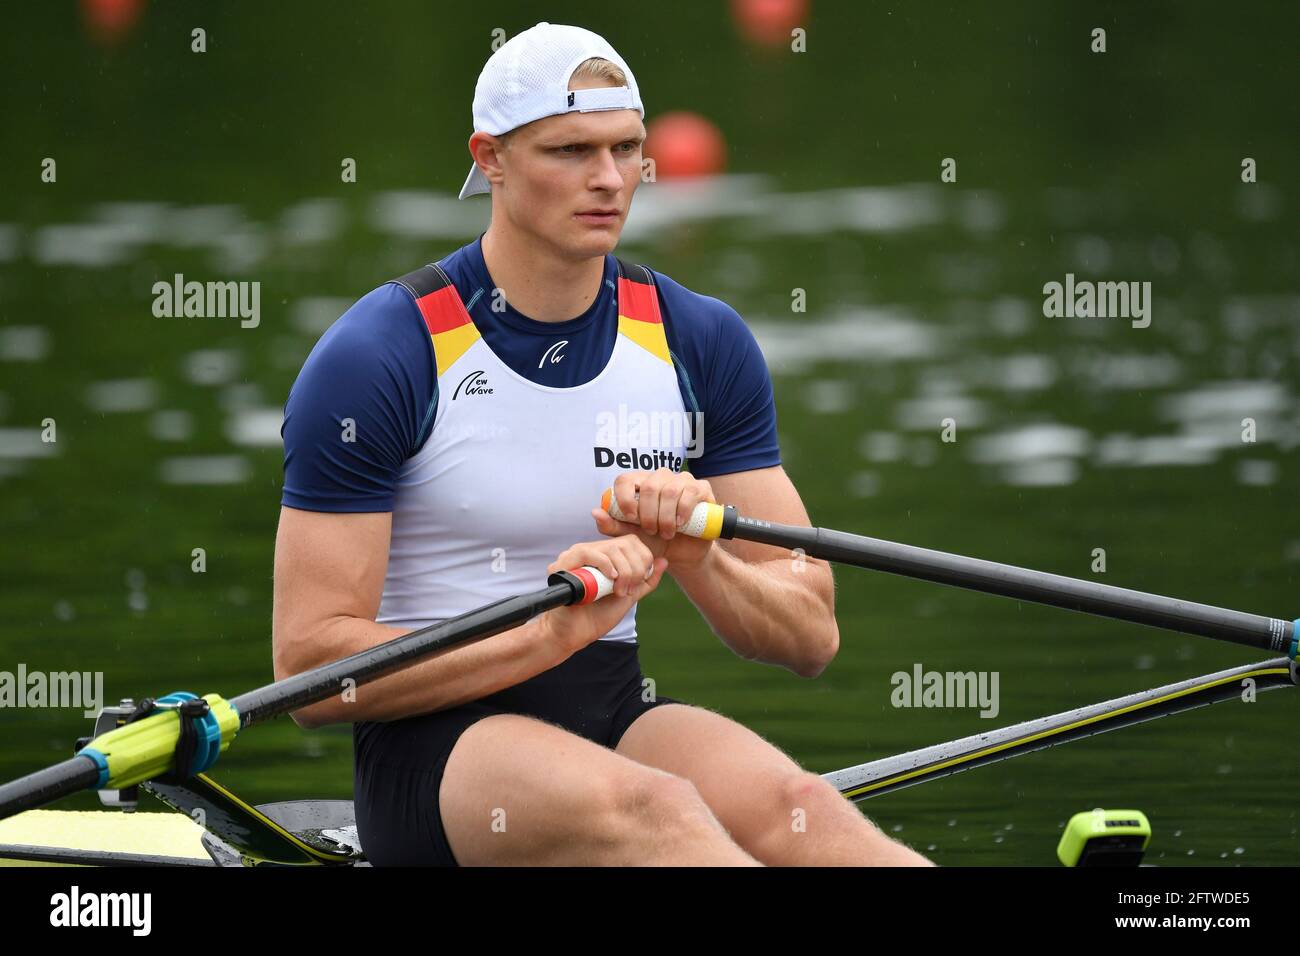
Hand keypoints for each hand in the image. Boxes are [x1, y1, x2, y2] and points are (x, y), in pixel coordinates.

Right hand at [542, 534, 669, 653]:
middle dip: (635, 569)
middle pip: (624, 544)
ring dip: (623, 571)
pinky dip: (604, 564)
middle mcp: (591, 552)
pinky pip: (587, 552)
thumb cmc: (598, 616)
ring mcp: (576, 556)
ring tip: (618, 591)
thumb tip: (663, 560)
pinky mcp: (564, 564)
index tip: (639, 583)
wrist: (576, 634)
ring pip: (610, 548)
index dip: (643, 559)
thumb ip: (646, 580)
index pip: (632, 542)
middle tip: (629, 590)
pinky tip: (610, 579)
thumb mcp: (629, 596)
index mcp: (605, 557)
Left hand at [593, 469, 715, 572]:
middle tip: (651, 531)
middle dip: (649, 514)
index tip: (631, 518)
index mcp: (639, 484)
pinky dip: (682, 511)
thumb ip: (612, 526)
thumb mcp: (631, 536)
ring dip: (666, 517)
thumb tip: (595, 512)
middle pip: (649, 486)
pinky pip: (689, 493)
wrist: (682, 553)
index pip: (625, 479)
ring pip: (669, 491)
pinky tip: (680, 524)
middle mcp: (660, 477)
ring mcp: (682, 480)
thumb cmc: (654, 541)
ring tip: (666, 533)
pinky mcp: (700, 488)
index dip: (625, 498)